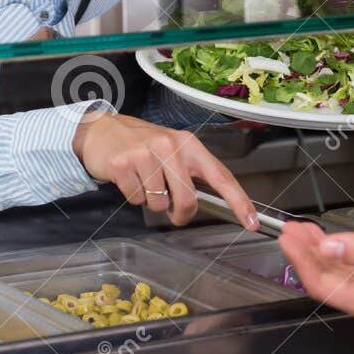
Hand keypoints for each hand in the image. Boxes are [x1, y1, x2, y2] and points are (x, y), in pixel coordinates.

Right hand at [72, 112, 257, 229]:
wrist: (102, 131)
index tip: (251, 223)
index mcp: (189, 144)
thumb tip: (210, 204)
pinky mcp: (123, 163)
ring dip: (152, 202)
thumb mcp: (172, 151)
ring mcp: (145, 153)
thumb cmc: (142, 145)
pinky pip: (136, 199)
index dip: (238, 201)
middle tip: (171, 209)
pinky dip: (133, 196)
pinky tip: (128, 178)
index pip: (220, 176)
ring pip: (159, 203)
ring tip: (143, 180)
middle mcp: (170, 145)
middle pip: (188, 199)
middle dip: (181, 213)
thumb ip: (191, 174)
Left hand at [278, 221, 353, 333]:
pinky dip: (343, 259)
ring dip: (322, 254)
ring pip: (341, 280)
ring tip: (309, 233)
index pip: (321, 283)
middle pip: (327, 281)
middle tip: (292, 229)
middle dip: (306, 254)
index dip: (300, 258)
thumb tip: (330, 246)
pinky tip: (341, 247)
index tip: (287, 235)